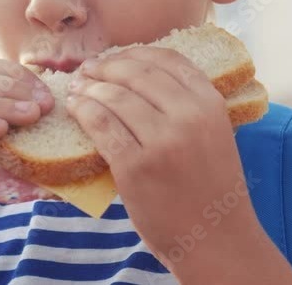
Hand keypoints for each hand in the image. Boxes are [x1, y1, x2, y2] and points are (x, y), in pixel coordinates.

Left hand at [66, 47, 277, 278]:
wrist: (215, 239)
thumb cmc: (211, 188)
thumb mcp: (214, 134)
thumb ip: (187, 105)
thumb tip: (139, 75)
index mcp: (210, 103)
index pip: (167, 59)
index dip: (134, 53)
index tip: (115, 57)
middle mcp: (188, 116)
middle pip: (136, 73)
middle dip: (106, 67)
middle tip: (88, 70)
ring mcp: (161, 141)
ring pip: (114, 97)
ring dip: (90, 88)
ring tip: (78, 89)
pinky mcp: (135, 166)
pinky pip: (101, 125)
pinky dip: (83, 111)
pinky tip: (76, 109)